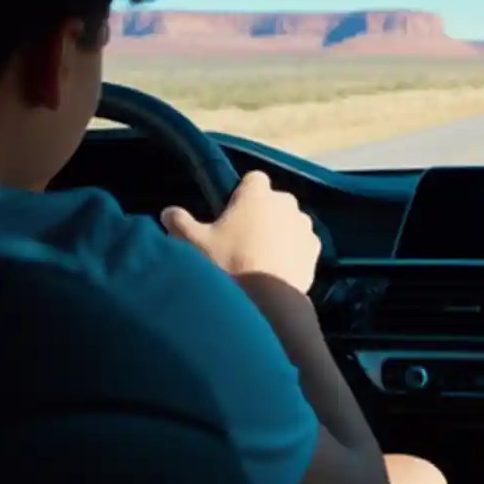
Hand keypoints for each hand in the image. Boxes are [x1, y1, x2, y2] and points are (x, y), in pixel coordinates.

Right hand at [160, 171, 319, 292]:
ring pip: (289, 223)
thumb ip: (179, 223)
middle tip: (241, 239)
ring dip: (279, 233)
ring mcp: (305, 226)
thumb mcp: (192, 243)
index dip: (242, 193)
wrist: (265, 303)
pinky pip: (301, 245)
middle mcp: (286, 203)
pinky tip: (276, 272)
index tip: (230, 212)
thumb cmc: (226, 264)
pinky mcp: (315, 250)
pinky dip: (292, 253)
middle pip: (273, 202)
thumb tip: (168, 213)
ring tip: (259, 259)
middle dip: (261, 214)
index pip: (253, 179)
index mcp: (257, 194)